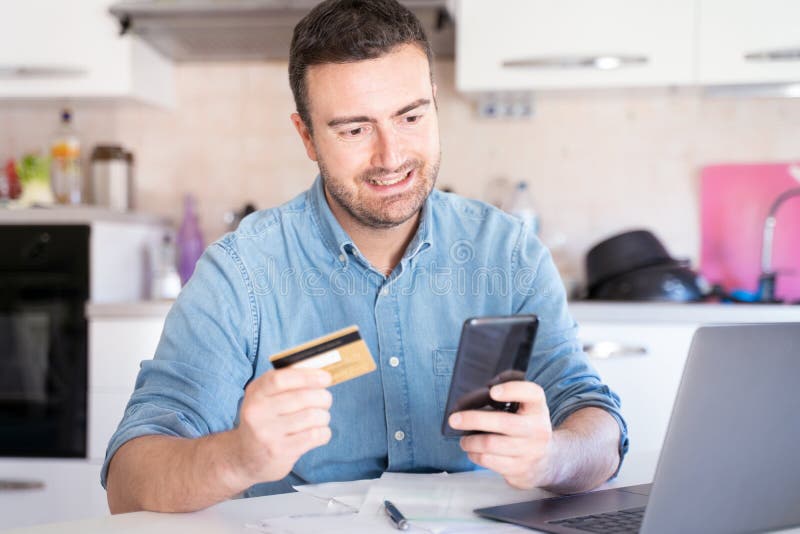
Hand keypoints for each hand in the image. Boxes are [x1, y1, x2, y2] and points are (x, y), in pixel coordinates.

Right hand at [231, 367, 332, 486]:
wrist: (243, 459)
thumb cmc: (263, 422)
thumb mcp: (264, 399)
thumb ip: (286, 383)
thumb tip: (319, 373)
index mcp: (255, 394)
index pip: (281, 379)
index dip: (307, 376)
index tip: (326, 378)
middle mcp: (257, 413)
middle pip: (302, 397)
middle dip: (322, 397)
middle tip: (326, 399)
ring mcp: (267, 434)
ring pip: (312, 416)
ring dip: (324, 416)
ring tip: (321, 418)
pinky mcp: (280, 452)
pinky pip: (315, 435)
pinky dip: (324, 432)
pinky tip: (318, 432)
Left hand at [448, 381, 553, 488]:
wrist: (546, 461)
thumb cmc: (527, 426)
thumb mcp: (527, 407)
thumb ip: (510, 391)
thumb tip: (486, 386)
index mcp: (538, 408)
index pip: (532, 394)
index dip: (512, 390)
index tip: (492, 391)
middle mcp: (537, 429)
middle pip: (503, 423)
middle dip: (474, 419)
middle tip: (454, 419)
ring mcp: (529, 451)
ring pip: (491, 444)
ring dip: (470, 441)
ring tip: (463, 439)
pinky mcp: (519, 469)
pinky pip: (489, 461)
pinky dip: (474, 454)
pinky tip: (472, 450)